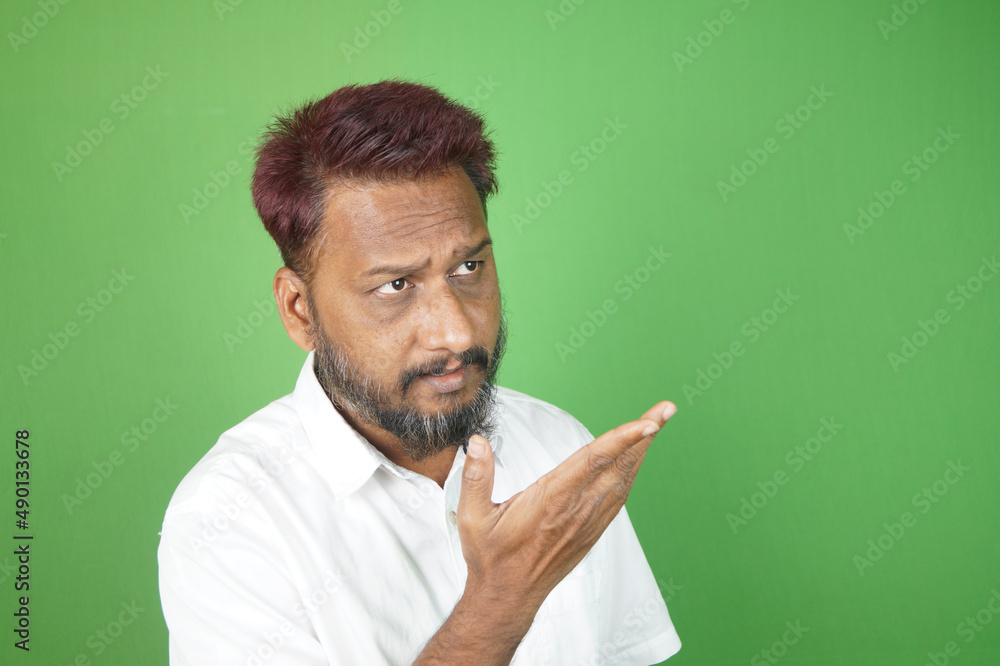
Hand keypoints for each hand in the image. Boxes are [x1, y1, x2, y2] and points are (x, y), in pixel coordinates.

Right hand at [457, 401, 676, 611]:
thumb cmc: (491, 557)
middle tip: (666, 409)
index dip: (623, 439)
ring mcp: (588, 521)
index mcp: (552, 499)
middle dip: (644, 435)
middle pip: (619, 464)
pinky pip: (618, 497)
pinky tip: (636, 461)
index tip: (648, 423)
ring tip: (656, 424)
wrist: (508, 597)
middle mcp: (576, 508)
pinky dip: (631, 473)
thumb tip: (478, 442)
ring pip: (623, 479)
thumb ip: (476, 476)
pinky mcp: (591, 531)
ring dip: (641, 451)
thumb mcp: (473, 517)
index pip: (594, 461)